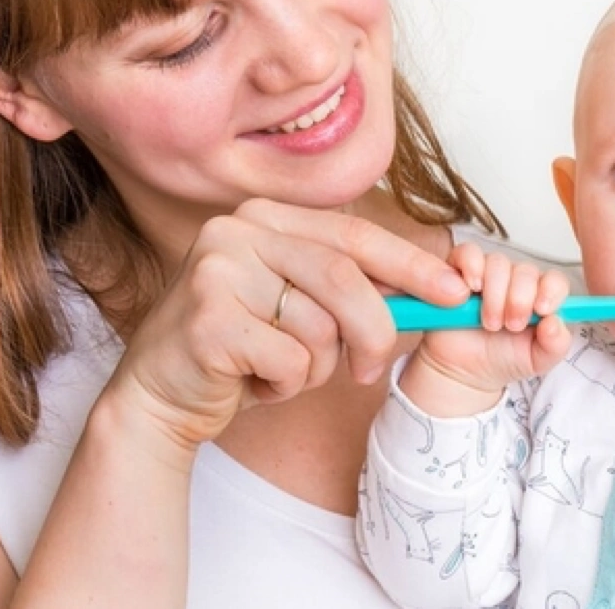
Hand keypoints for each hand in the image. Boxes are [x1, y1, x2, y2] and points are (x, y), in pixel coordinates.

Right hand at [102, 199, 471, 459]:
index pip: (355, 233)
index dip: (411, 264)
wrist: (160, 397)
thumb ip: (349, 289)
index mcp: (264, 217)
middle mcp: (236, 231)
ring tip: (280, 370)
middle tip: (369, 369)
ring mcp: (217, 271)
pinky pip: (290, 361)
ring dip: (316, 367)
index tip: (454, 292)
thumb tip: (434, 289)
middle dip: (374, 331)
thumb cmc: (242, 351)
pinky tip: (253, 382)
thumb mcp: (298, 306)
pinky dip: (286, 387)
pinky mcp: (208, 320)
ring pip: (320, 327)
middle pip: (345, 278)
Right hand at [400, 243, 571, 416]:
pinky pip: (468, 253)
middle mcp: (515, 281)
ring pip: (498, 263)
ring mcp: (488, 274)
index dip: (551, 290)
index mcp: (538, 297)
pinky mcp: (460, 271)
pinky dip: (471, 267)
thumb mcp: (537, 360)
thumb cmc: (502, 359)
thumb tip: (555, 322)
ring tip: (489, 323)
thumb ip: (555, 345)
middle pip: (526, 271)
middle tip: (511, 326)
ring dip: (495, 294)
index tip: (541, 310)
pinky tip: (471, 289)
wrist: (464, 370)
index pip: (554, 280)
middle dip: (519, 300)